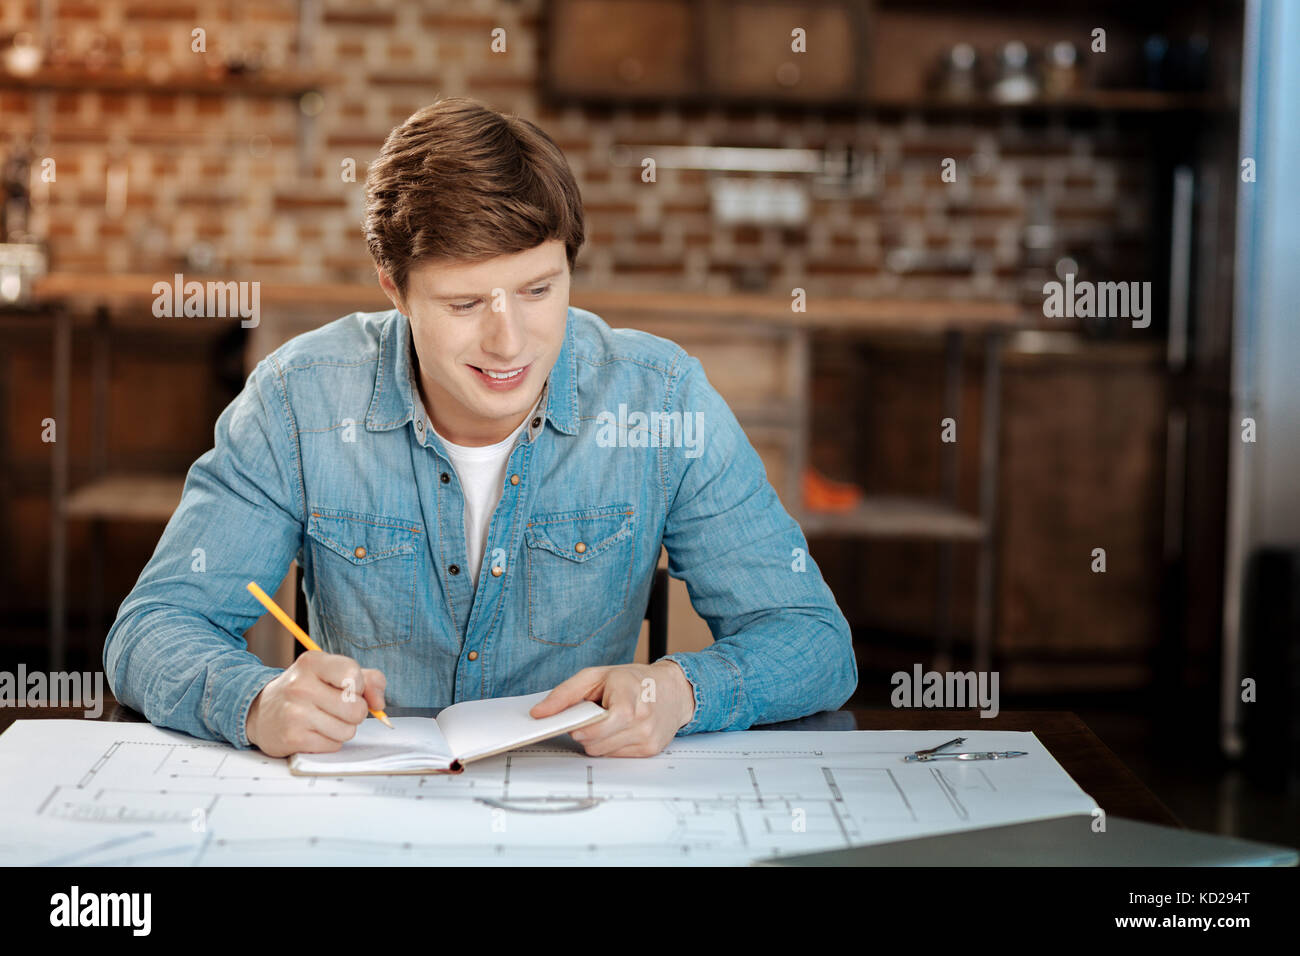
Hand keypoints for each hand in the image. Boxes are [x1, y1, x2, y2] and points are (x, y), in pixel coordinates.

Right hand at [246, 650, 386, 757]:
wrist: (262, 711)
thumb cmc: (306, 690)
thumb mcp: (333, 673)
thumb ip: (368, 680)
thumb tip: (379, 704)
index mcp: (313, 662)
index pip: (353, 674)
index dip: (360, 687)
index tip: (350, 688)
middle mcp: (300, 685)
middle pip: (356, 709)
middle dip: (354, 713)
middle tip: (336, 708)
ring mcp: (295, 712)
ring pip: (348, 730)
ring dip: (342, 729)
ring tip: (323, 720)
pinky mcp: (292, 738)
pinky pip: (333, 745)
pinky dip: (329, 741)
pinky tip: (313, 731)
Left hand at [529, 660, 695, 756]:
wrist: (673, 689)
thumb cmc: (633, 679)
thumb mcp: (596, 676)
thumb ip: (564, 694)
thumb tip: (538, 713)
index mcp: (628, 700)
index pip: (594, 728)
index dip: (580, 727)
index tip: (575, 723)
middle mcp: (641, 722)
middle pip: (594, 744)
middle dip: (587, 733)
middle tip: (594, 716)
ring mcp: (648, 739)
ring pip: (603, 753)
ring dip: (599, 740)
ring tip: (609, 720)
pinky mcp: (650, 751)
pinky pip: (617, 756)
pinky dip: (612, 745)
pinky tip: (621, 729)